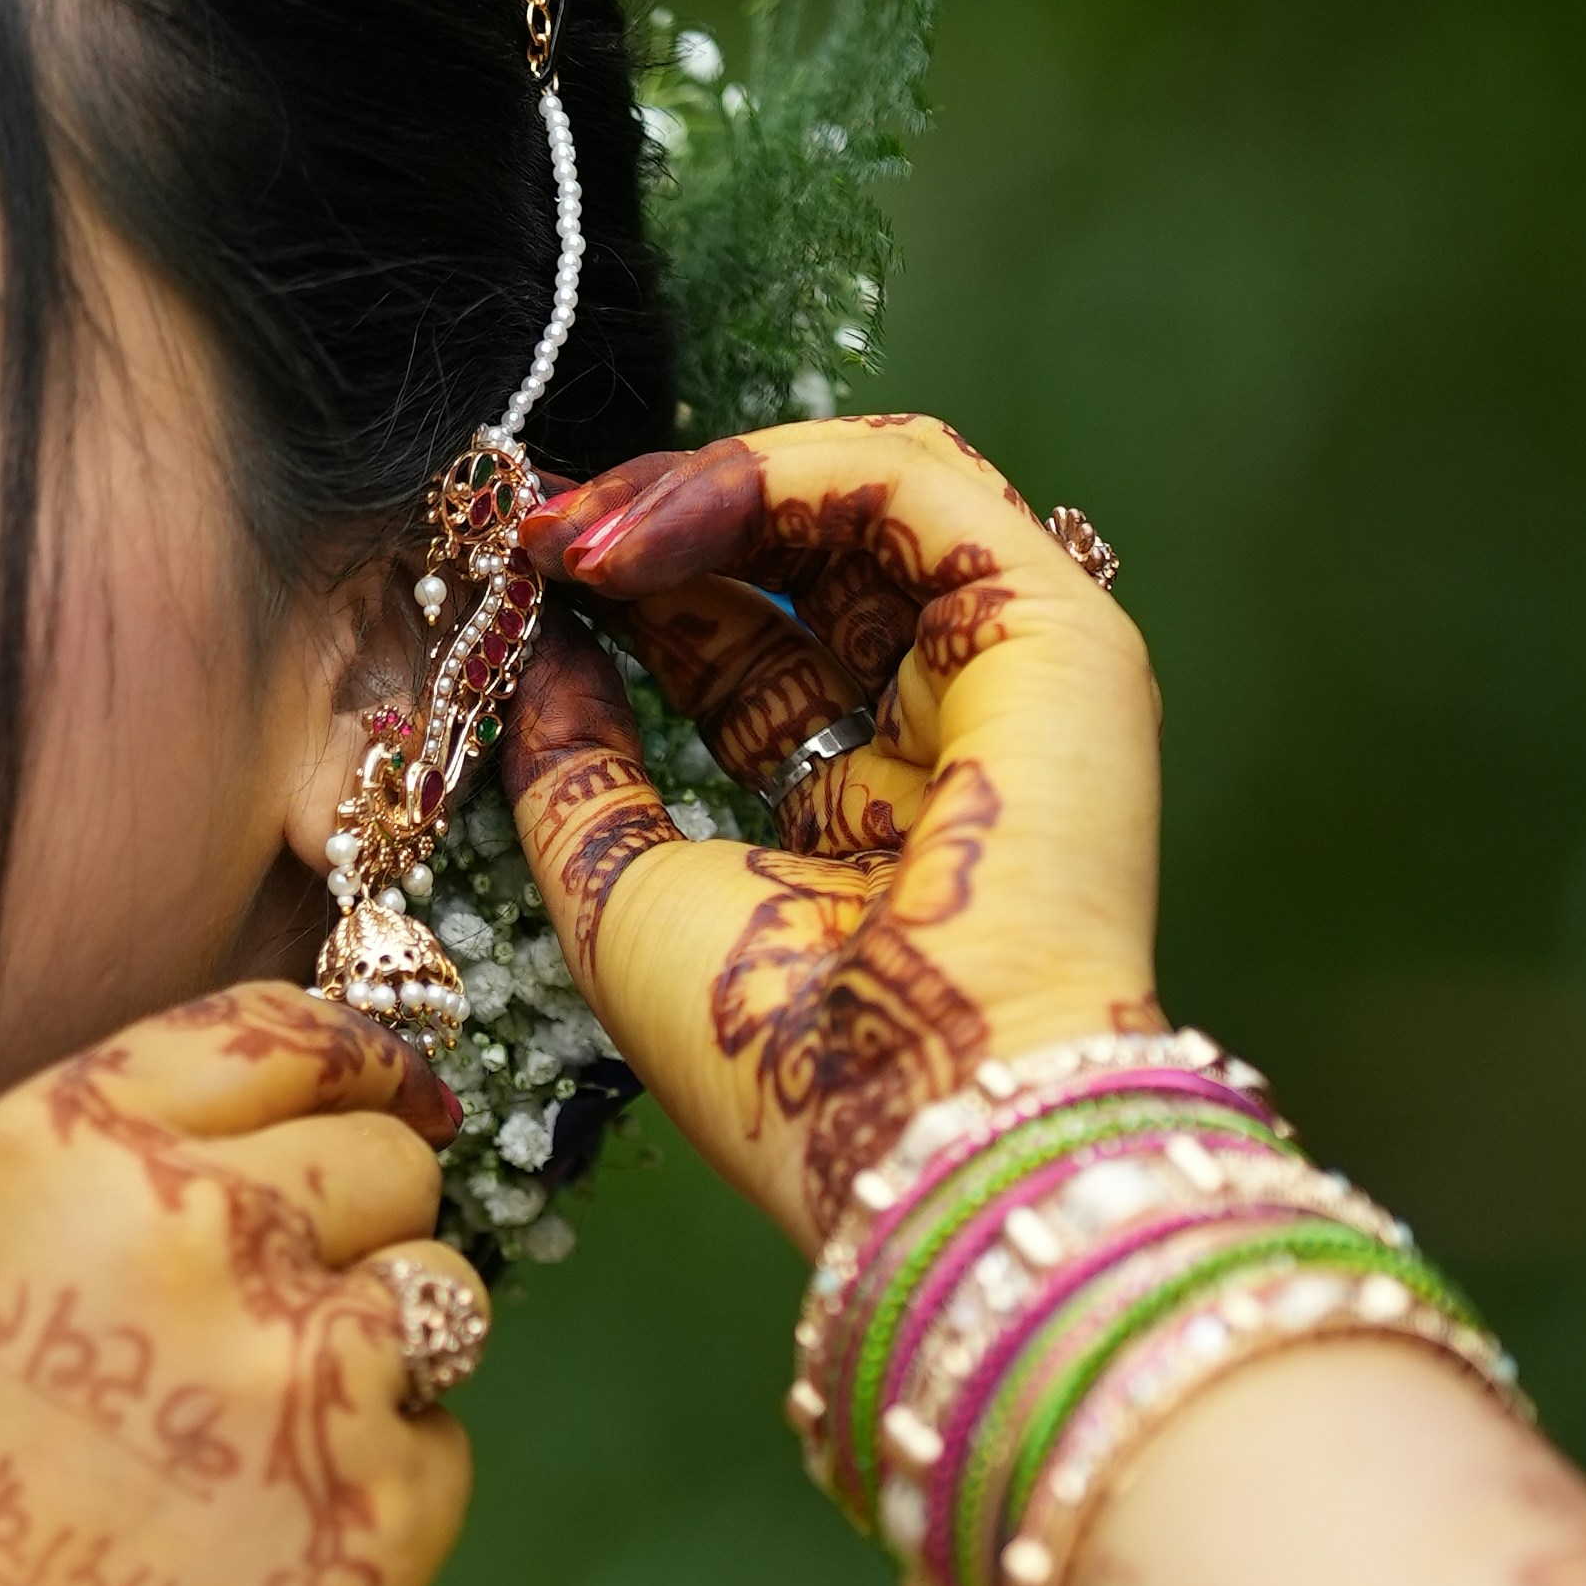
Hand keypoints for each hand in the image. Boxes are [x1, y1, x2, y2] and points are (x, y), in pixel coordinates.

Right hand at [0, 985, 477, 1585]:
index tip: (391, 1093)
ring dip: (377, 1361)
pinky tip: (258, 1564)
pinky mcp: (387, 1503)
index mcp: (68, 1145)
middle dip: (364, 1226)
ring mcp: (306, 1364)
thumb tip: (324, 1120)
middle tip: (281, 1336)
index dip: (358, 1061)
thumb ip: (132, 1178)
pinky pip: (437, 1447)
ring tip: (249, 1465)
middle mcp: (197, 1223)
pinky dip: (375, 1500)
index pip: (280, 1033)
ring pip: (439, 1297)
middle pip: (388, 1156)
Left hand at [504, 415, 1159, 1250]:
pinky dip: (787, 470)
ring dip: (710, 488)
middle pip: (808, 569)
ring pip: (868, 505)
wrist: (911, 1115)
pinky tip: (665, 519)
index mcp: (860, 825)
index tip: (528, 579)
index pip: (753, 663)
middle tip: (544, 531)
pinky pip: (918, 485)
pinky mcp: (1057, 631)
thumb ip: (576, 770)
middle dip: (667, 531)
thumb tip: (532, 654)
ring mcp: (1011, 680)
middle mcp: (943, 742)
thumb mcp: (623, 895)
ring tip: (585, 532)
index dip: (643, 605)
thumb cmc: (772, 1054)